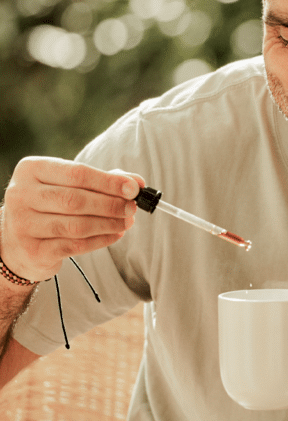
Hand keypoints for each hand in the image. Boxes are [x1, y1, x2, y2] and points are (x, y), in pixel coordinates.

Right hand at [1, 157, 142, 281]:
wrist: (18, 240)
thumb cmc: (51, 205)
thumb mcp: (69, 185)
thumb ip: (103, 180)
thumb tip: (137, 182)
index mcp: (31, 170)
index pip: (77, 173)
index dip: (109, 182)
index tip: (134, 188)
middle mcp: (21, 195)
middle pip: (76, 200)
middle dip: (111, 204)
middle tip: (133, 207)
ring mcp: (23, 224)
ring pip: (77, 225)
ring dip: (109, 223)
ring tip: (127, 221)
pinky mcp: (33, 250)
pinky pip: (75, 245)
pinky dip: (101, 240)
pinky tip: (115, 234)